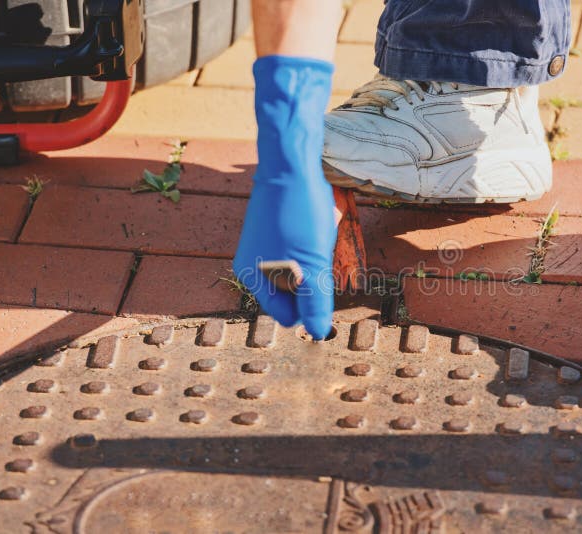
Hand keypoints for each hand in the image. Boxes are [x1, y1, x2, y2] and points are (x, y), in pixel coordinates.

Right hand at [232, 56, 335, 339]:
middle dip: (313, 282)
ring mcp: (263, 242)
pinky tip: (321, 227)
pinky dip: (314, 243)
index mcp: (252, 277)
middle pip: (292, 293)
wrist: (291, 160)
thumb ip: (315, 302)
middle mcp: (253, 262)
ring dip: (316, 262)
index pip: (285, 314)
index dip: (309, 309)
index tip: (329, 292)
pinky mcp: (277, 225)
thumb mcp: (312, 265)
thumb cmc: (299, 214)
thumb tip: (318, 335)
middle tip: (325, 259)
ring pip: (299, 269)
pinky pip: (300, 248)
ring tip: (323, 240)